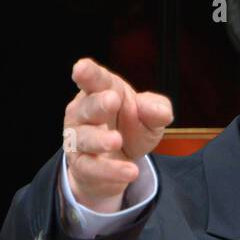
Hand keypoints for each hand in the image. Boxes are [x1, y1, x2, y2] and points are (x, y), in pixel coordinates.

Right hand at [62, 58, 172, 212]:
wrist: (120, 162)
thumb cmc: (132, 127)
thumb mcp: (151, 118)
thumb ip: (157, 110)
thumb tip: (160, 111)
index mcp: (102, 91)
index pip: (94, 79)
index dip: (88, 73)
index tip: (82, 67)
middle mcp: (84, 112)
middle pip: (87, 106)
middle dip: (98, 103)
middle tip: (113, 100)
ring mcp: (78, 138)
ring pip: (84, 138)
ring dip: (99, 139)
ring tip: (116, 141)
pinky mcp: (80, 164)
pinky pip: (92, 167)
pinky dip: (111, 170)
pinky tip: (130, 171)